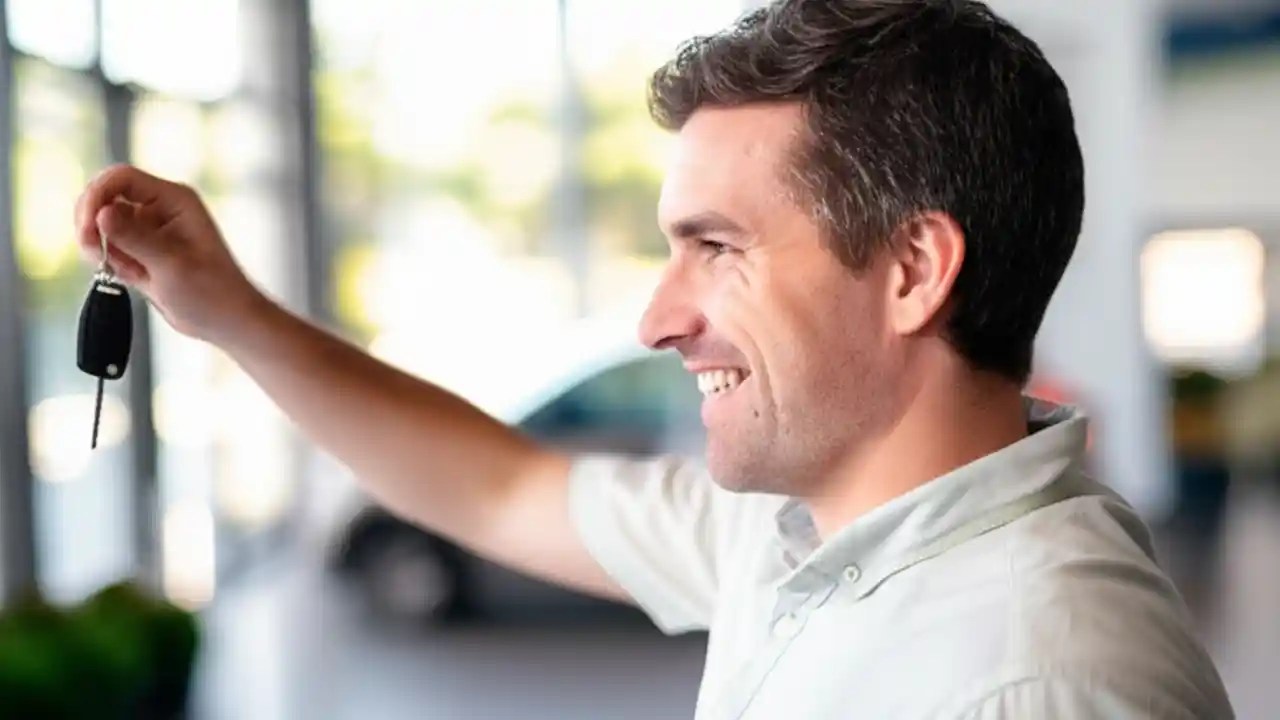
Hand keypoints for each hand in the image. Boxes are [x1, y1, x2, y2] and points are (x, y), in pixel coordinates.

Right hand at [74, 164, 272, 345]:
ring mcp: (148, 227)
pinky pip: (107, 246)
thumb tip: (101, 213)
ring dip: (103, 249)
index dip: (96, 197)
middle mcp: (159, 206)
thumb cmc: (211, 292)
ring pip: (101, 224)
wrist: (224, 320)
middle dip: (93, 226)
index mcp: (174, 199)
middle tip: (97, 257)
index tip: (87, 229)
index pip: (121, 178)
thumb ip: (134, 238)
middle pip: (103, 197)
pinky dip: (110, 262)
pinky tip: (135, 279)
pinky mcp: (139, 247)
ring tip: (134, 274)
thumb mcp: (171, 265)